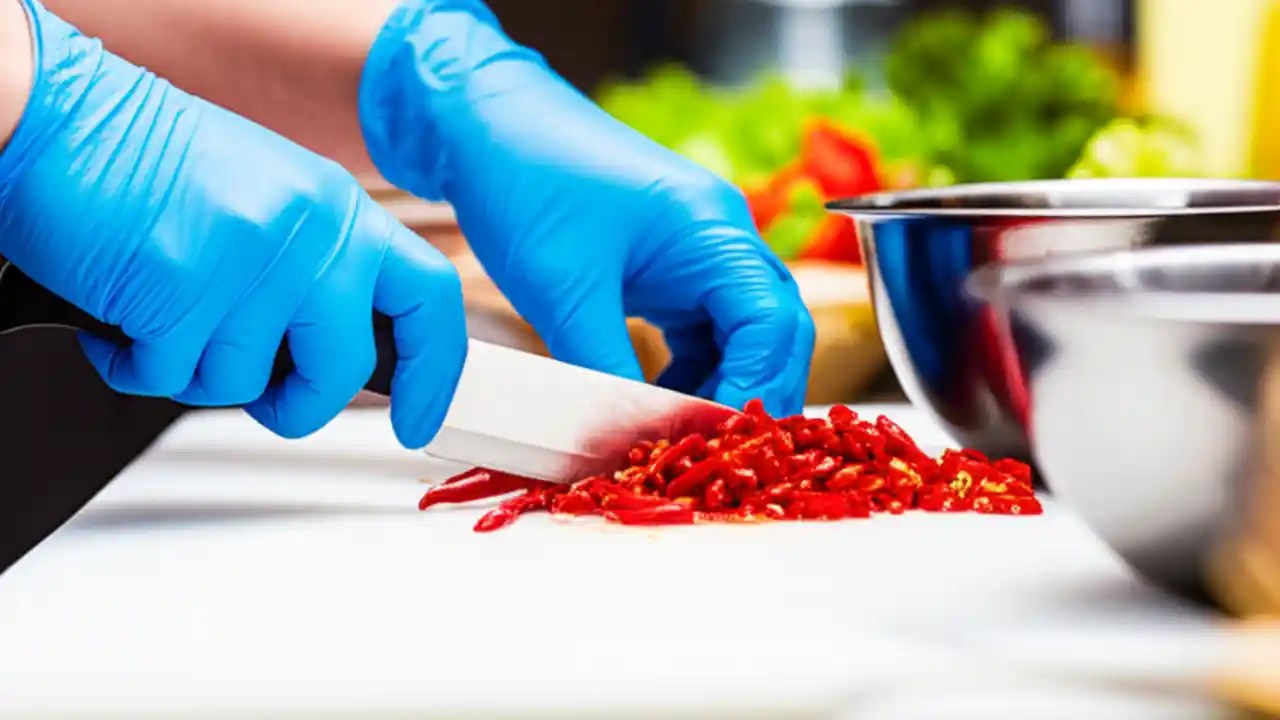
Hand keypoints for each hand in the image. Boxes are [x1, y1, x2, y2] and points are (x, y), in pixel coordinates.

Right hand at [0, 0, 466, 447]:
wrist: (57, 118)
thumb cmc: (147, 162)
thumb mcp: (269, 199)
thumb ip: (317, 265)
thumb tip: (345, 346)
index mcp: (338, 208)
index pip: (429, 296)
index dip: (435, 371)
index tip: (421, 417)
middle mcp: (308, 232)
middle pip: (344, 368)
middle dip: (297, 404)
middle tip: (262, 393)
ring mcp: (249, 260)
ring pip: (243, 382)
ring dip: (192, 369)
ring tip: (163, 312)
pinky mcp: (181, 289)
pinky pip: (169, 378)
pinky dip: (133, 363)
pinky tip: (122, 316)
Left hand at [360, 1, 813, 415]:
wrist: (482, 123)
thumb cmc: (527, 182)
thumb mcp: (564, 290)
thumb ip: (604, 370)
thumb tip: (627, 442)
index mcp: (713, 230)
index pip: (772, 323)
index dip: (755, 390)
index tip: (718, 444)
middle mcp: (721, 238)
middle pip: (774, 332)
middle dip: (750, 396)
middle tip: (712, 455)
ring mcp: (699, 252)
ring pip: (741, 338)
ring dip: (720, 389)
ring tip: (681, 441)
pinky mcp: (670, 267)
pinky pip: (702, 332)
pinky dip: (690, 373)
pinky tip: (658, 405)